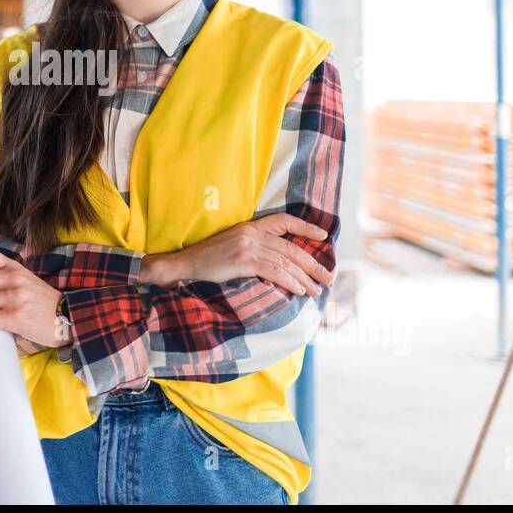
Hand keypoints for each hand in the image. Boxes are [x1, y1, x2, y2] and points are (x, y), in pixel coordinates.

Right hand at [141, 213, 334, 296]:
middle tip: (328, 277)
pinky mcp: (244, 260)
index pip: (283, 221)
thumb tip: (278, 264)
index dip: (305, 227)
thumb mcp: (231, 247)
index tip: (323, 236)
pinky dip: (290, 281)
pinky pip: (275, 271)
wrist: (184, 265)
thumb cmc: (206, 261)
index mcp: (249, 227)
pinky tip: (299, 291)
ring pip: (286, 261)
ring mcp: (248, 246)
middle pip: (291, 247)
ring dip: (305, 278)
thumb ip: (253, 249)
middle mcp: (251, 233)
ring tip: (316, 290)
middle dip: (313, 264)